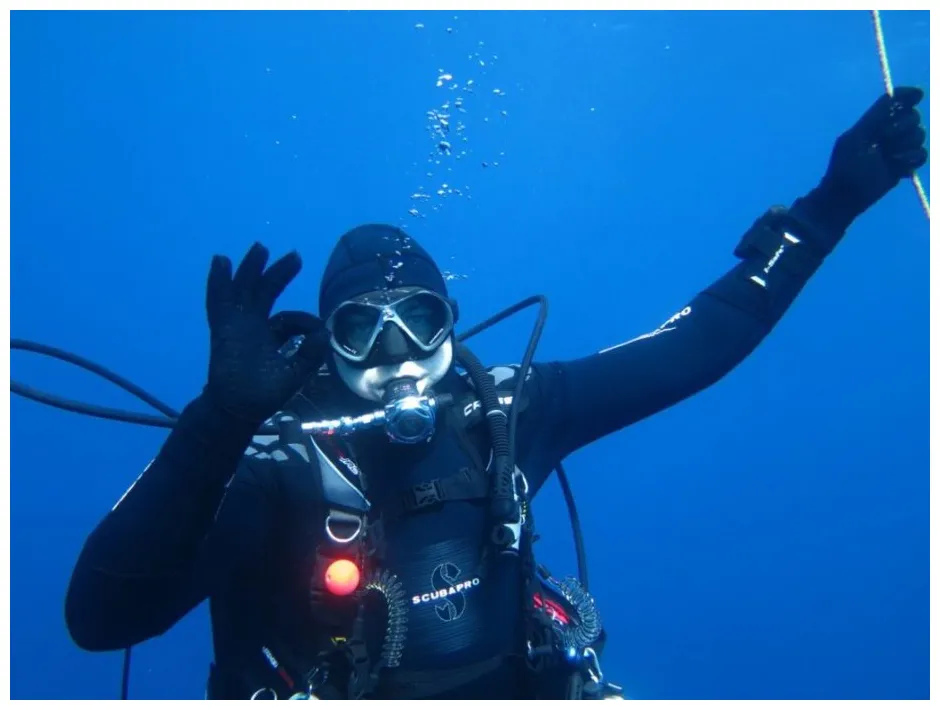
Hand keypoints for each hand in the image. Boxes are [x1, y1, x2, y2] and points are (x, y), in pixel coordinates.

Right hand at [204, 242, 327, 425]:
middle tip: (295, 255)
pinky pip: (219, 301)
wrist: (238, 408)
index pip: (291, 319)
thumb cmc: (265, 393)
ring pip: (245, 289)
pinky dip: (219, 281)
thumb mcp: (295, 373)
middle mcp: (255, 325)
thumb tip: (325, 332)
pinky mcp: (223, 327)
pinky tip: (221, 261)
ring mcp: (238, 324)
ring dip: (252, 269)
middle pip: (267, 292)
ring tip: (260, 248)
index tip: (318, 331)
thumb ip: (311, 355)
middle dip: (279, 273)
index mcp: (273, 336)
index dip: (305, 321)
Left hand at [818, 86, 927, 222]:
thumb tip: (893, 94)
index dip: (908, 96)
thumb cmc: (846, 164)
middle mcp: (891, 132)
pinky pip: (922, 154)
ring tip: (887, 157)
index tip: (917, 96)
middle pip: (913, 117)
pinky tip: (897, 166)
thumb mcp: (856, 137)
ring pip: (920, 135)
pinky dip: (911, 159)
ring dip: (905, 145)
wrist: (847, 194)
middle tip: (883, 140)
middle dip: (901, 127)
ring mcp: (900, 148)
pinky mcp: (906, 164)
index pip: (898, 102)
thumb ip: (874, 116)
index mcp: (875, 122)